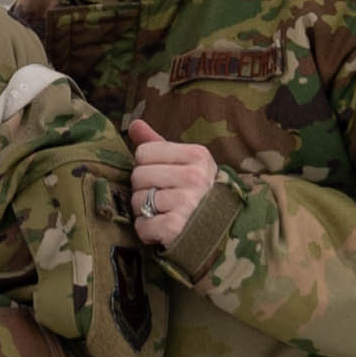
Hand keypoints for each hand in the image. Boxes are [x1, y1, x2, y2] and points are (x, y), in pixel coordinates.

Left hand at [126, 119, 219, 247]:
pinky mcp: (176, 228)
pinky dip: (147, 230)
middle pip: (138, 175)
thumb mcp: (185, 163)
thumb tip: (134, 124)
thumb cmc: (197, 193)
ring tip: (165, 213)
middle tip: (163, 198)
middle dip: (144, 189)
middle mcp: (194, 177)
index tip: (164, 177)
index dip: (147, 166)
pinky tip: (163, 229)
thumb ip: (158, 144)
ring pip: (137, 201)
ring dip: (145, 211)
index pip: (143, 152)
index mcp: (197, 155)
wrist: (221, 232)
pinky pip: (142, 226)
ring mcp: (187, 203)